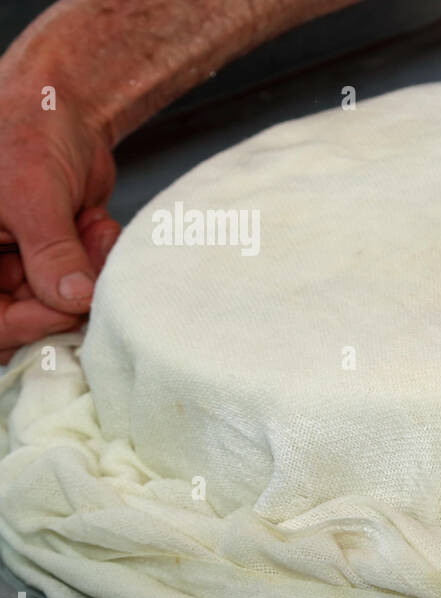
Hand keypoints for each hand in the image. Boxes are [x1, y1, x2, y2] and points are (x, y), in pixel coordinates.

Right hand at [0, 82, 119, 362]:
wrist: (63, 105)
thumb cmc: (27, 130)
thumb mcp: (32, 194)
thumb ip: (50, 252)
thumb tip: (72, 300)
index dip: (27, 324)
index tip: (70, 307)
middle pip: (20, 319)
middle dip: (63, 300)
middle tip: (93, 276)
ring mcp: (15, 263)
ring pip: (54, 304)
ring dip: (86, 278)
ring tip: (95, 233)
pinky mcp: (50, 258)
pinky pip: (78, 283)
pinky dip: (96, 263)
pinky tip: (99, 226)